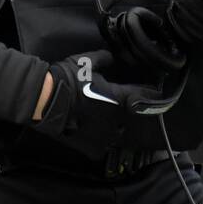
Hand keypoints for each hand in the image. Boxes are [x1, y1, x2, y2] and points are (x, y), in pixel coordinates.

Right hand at [31, 50, 170, 158]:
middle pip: (131, 117)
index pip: (145, 95)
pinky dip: (98, 142)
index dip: (151, 92)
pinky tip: (92, 135)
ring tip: (104, 121)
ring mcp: (105, 136)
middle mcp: (117, 119)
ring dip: (113, 128)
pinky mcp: (91, 147)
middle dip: (126, 112)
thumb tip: (113, 56)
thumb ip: (104, 58)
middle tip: (115, 106)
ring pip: (117, 134)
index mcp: (119, 98)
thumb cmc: (67, 79)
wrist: (46, 100)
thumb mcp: (86, 61)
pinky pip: (101, 147)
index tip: (156, 91)